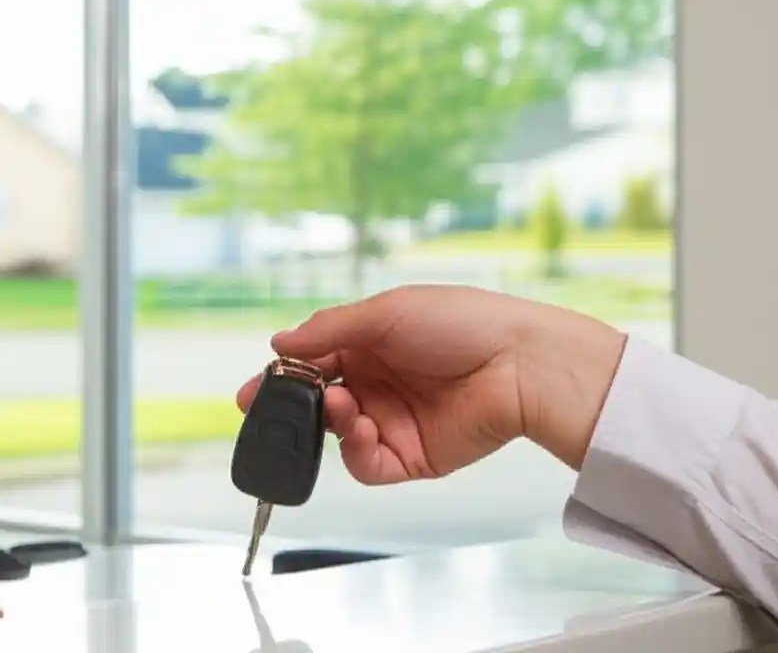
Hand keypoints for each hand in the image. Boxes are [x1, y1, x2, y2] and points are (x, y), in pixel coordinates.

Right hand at [236, 285, 626, 484]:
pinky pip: (366, 464)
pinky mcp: (411, 457)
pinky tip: (359, 428)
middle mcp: (378, 385)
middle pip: (317, 403)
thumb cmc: (462, 324)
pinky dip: (354, 450)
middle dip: (290, 407)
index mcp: (370, 346)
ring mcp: (393, 422)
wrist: (520, 364)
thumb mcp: (386, 312)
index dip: (284, 375)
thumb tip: (279, 343)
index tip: (256, 387)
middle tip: (265, 407)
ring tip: (337, 403)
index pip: (314, 363)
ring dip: (327, 420)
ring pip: (336, 435)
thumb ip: (329, 330)